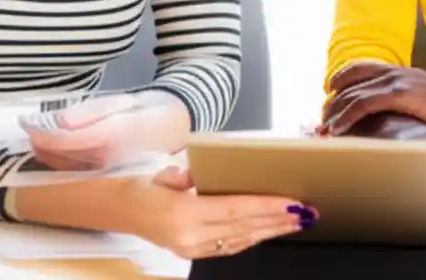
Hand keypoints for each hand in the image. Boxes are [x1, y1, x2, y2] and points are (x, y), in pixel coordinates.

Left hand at [23, 93, 185, 170]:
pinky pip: (77, 171)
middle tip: (29, 126)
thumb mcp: (124, 102)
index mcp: (112, 137)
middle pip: (61, 155)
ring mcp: (107, 172)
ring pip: (66, 165)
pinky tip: (56, 150)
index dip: (42, 131)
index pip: (65, 139)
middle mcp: (107, 160)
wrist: (182, 129)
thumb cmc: (152, 110)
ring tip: (39, 137)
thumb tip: (57, 122)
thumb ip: (90, 113)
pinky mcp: (108, 177)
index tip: (26, 121)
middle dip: (41, 142)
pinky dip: (61, 161)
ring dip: (48, 153)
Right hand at [126, 166, 314, 258]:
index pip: (235, 210)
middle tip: (307, 212)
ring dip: (272, 230)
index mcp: (183, 214)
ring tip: (298, 221)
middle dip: (278, 220)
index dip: (266, 207)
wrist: (118, 212)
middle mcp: (190, 236)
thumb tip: (207, 173)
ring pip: (241, 239)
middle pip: (244, 227)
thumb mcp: (163, 175)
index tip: (292, 202)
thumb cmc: (142, 188)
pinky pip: (231, 246)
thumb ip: (188, 175)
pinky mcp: (193, 253)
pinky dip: (254, 237)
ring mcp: (192, 248)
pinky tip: (271, 230)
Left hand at [324, 62, 425, 135]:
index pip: (359, 68)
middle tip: (322, 120)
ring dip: (334, 112)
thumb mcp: (425, 96)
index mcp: (398, 71)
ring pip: (351, 94)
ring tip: (325, 129)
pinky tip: (337, 128)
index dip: (340, 80)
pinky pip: (362, 105)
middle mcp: (392, 72)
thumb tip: (396, 113)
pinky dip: (346, 117)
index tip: (329, 95)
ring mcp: (394, 82)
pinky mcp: (398, 95)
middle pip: (349, 82)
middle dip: (332, 102)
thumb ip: (406, 99)